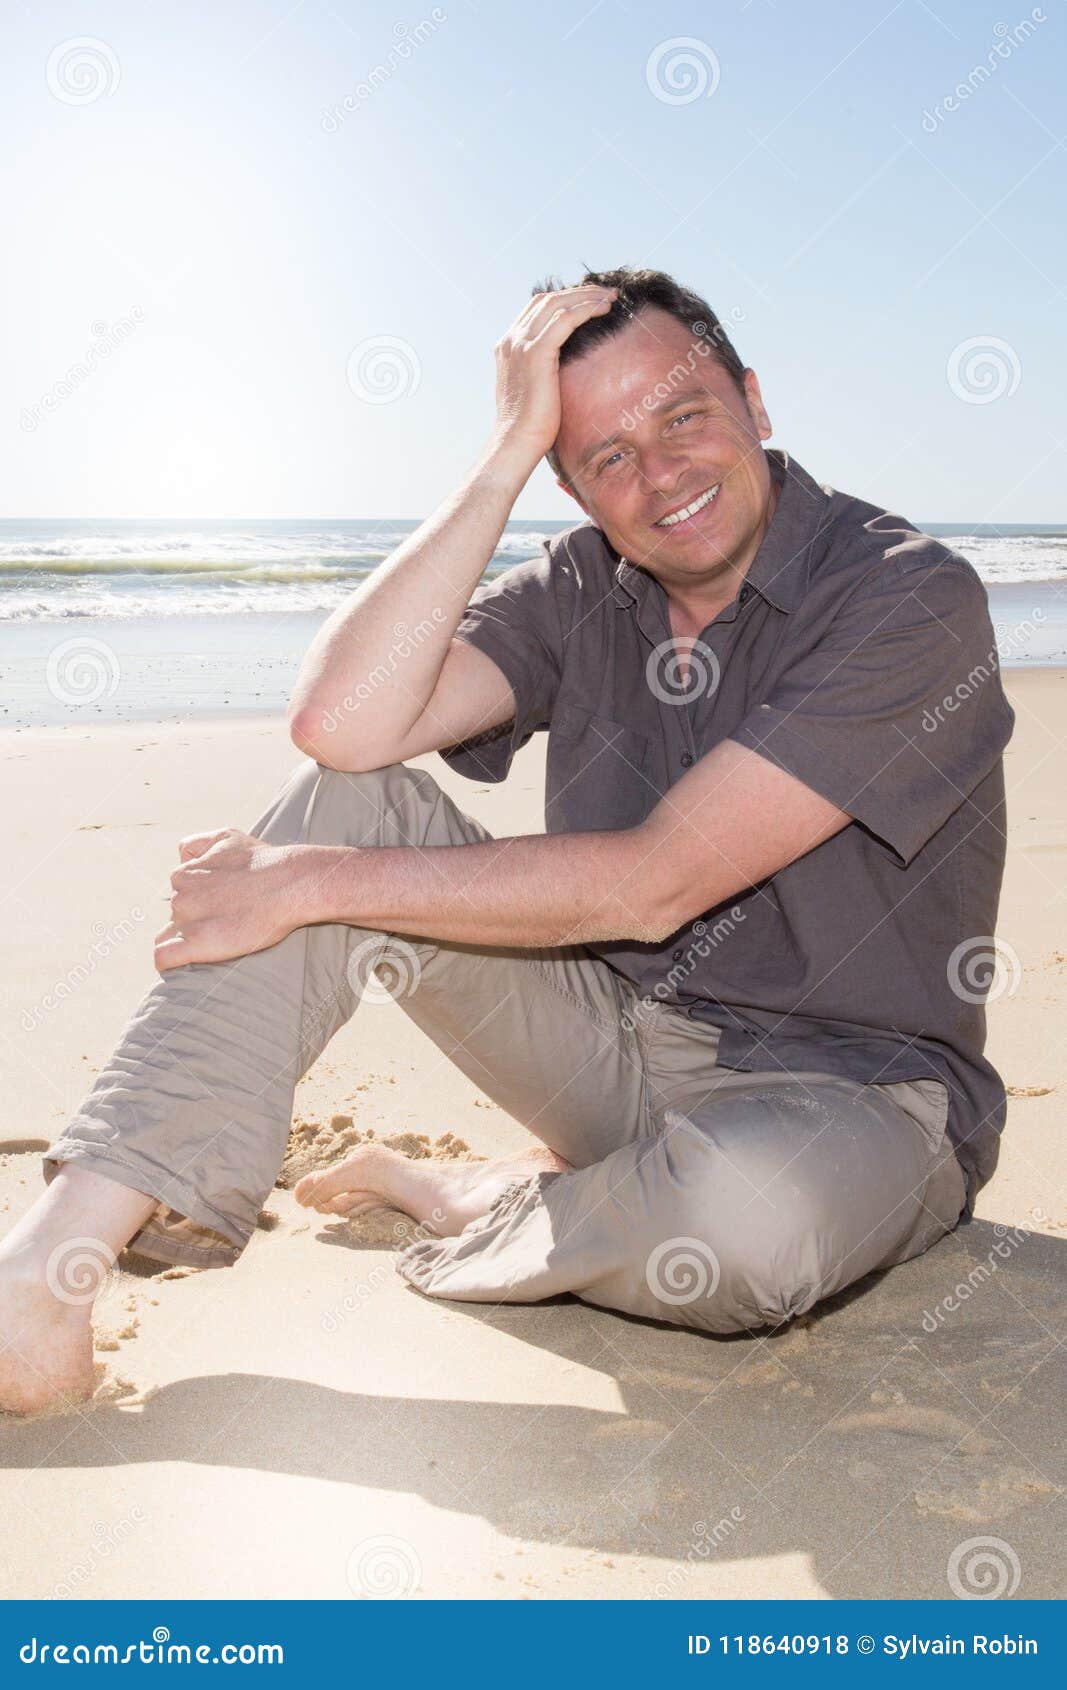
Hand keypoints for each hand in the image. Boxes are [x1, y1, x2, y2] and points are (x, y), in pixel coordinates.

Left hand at [154, 828, 325, 971]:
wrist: (289, 884)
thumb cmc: (262, 862)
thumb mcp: (224, 837)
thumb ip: (196, 844)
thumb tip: (183, 859)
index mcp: (183, 874)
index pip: (177, 894)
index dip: (197, 902)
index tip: (219, 906)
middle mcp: (179, 896)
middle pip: (174, 916)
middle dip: (194, 920)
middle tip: (225, 920)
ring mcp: (186, 920)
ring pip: (167, 937)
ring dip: (188, 939)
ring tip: (219, 937)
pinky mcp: (196, 944)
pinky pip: (163, 958)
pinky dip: (169, 961)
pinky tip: (187, 959)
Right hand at [492, 284, 617, 462]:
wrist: (517, 443)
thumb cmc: (531, 427)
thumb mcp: (535, 390)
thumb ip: (542, 371)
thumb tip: (565, 371)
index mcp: (508, 346)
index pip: (537, 309)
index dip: (566, 300)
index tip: (591, 302)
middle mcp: (511, 340)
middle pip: (548, 300)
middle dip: (579, 293)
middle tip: (606, 294)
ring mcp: (521, 345)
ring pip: (557, 304)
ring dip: (587, 296)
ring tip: (611, 297)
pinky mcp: (536, 354)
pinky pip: (565, 319)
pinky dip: (586, 309)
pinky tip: (604, 309)